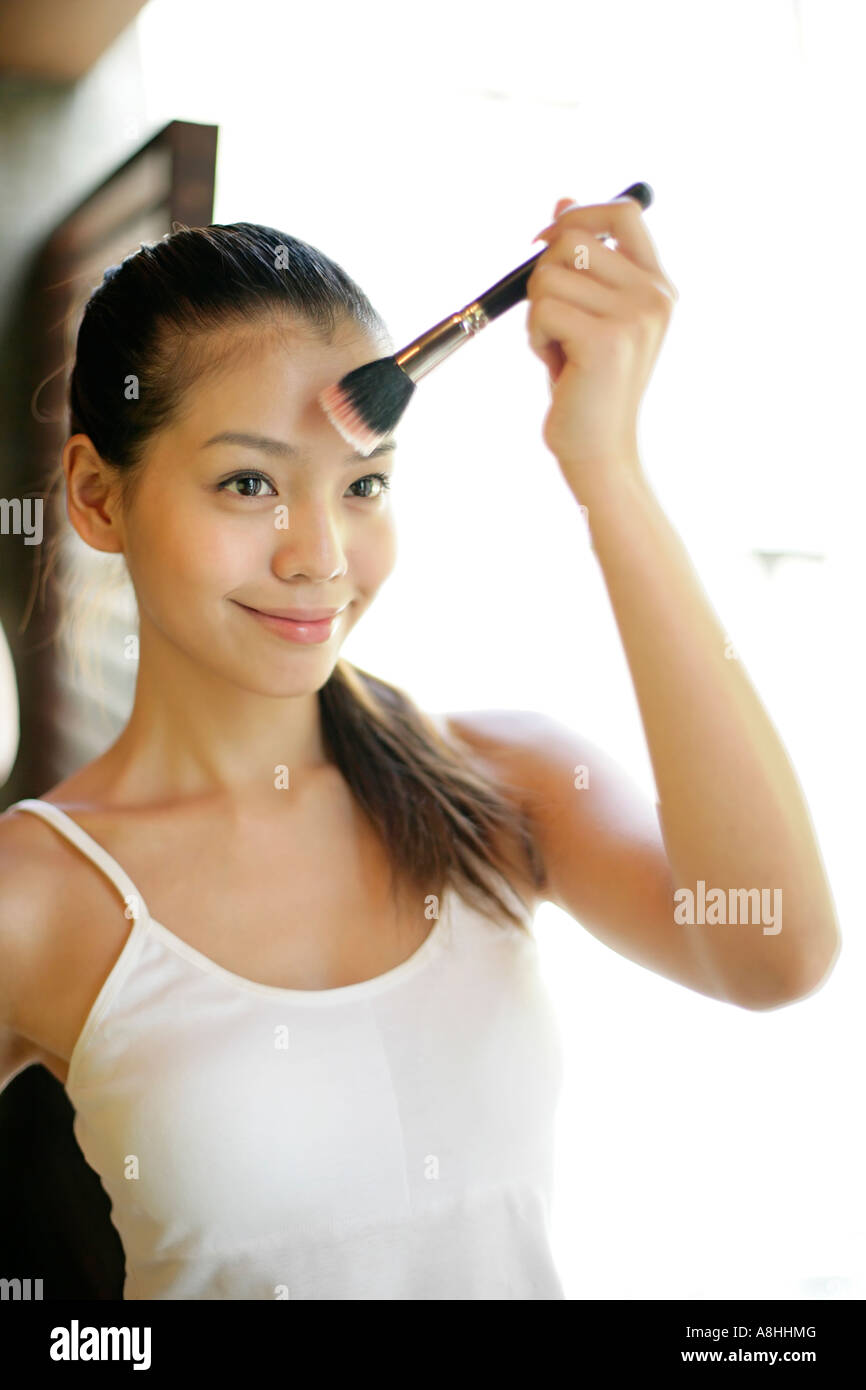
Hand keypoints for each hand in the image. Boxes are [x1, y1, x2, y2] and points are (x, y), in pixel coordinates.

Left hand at [527, 194, 677, 496]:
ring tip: (560, 351)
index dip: (579, 215)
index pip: (623, 213)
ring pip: (549, 277)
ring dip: (538, 315)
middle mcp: (654, 296)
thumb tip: (562, 201)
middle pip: (573, 240)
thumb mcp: (589, 314)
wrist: (599, 451)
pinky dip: (536, 338)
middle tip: (553, 322)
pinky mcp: (606, 340)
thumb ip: (584, 261)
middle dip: (544, 277)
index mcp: (658, 286)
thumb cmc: (588, 386)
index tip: (546, 242)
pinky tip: (557, 366)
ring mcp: (634, 316)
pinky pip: (543, 310)